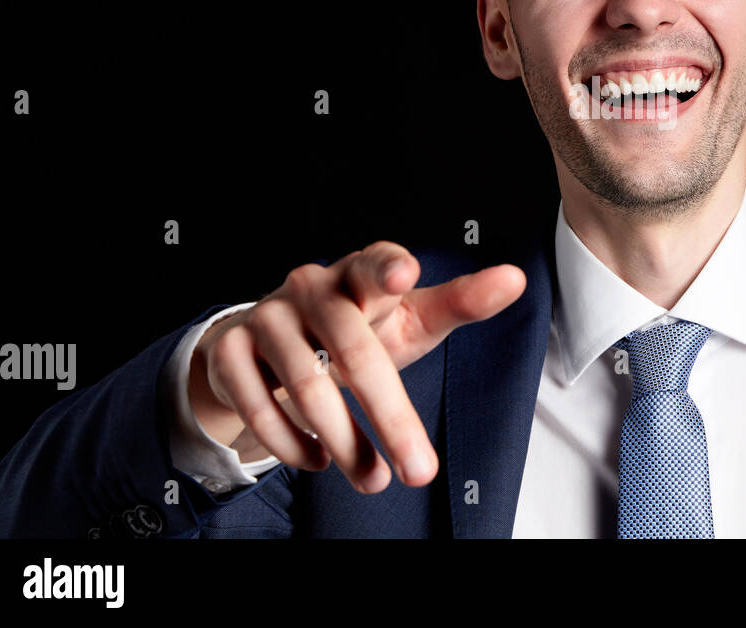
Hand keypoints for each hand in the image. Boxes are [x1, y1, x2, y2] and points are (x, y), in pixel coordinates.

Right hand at [188, 242, 524, 492]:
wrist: (272, 342)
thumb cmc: (359, 327)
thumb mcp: (409, 318)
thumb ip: (460, 302)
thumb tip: (516, 279)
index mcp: (361, 275)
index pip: (375, 263)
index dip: (388, 268)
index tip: (404, 274)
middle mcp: (312, 287)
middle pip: (354, 351)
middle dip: (391, 417)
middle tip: (420, 471)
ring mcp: (267, 316)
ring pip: (307, 385)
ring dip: (345, 443)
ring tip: (375, 482)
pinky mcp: (230, 350)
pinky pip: (259, 403)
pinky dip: (292, 443)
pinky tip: (318, 462)